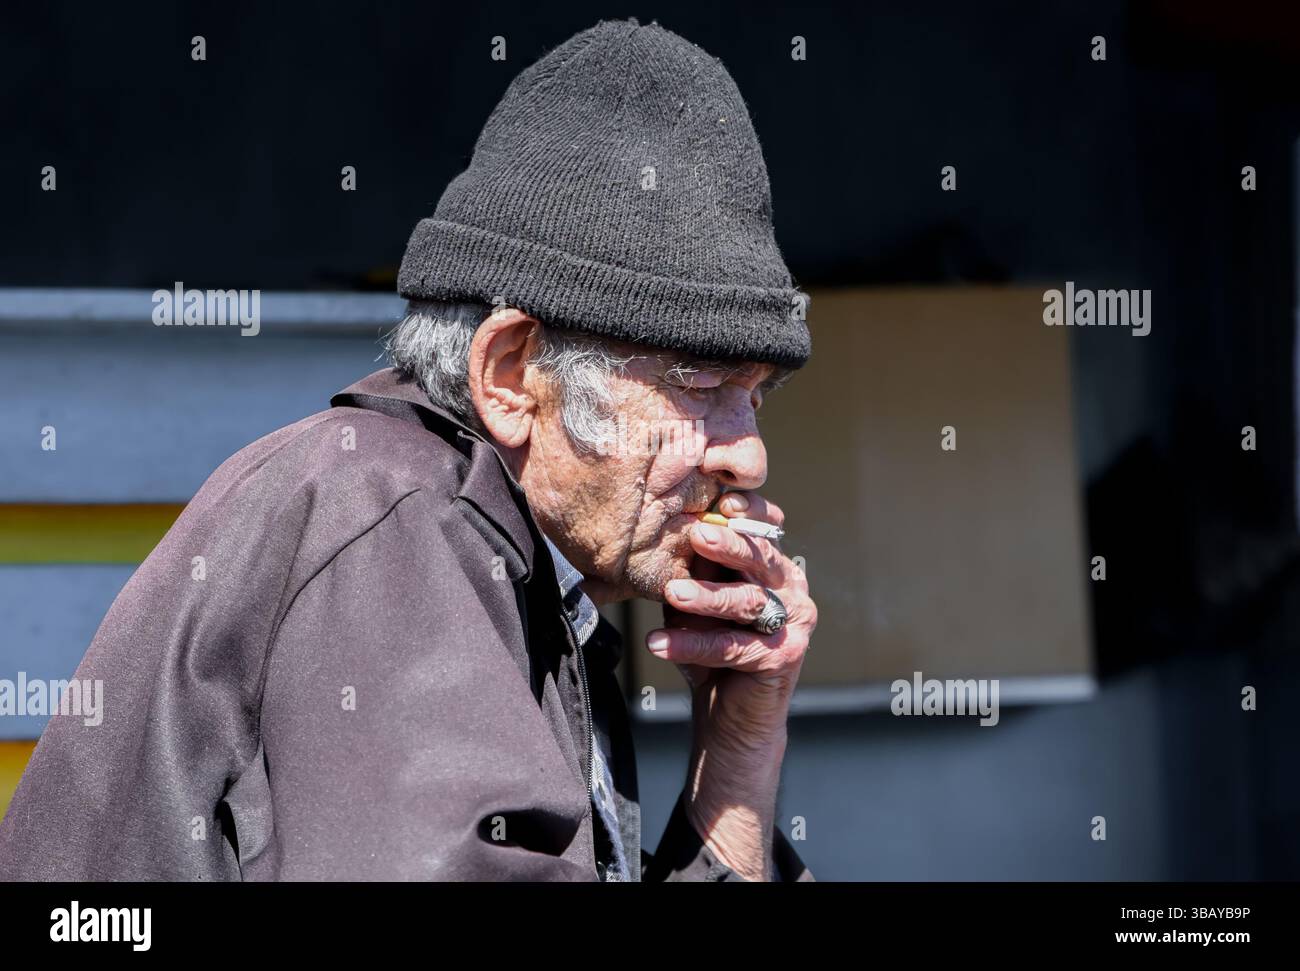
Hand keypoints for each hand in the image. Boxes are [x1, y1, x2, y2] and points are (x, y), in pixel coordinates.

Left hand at [649, 491, 816, 747]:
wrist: (727, 714)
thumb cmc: (710, 646)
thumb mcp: (696, 598)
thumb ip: (693, 568)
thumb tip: (668, 528)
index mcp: (772, 562)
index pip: (764, 527)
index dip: (749, 512)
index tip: (722, 503)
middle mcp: (790, 585)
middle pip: (760, 558)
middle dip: (728, 545)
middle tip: (696, 534)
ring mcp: (795, 620)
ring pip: (747, 602)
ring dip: (707, 597)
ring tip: (672, 593)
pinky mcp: (785, 656)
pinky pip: (732, 646)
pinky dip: (692, 644)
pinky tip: (658, 642)